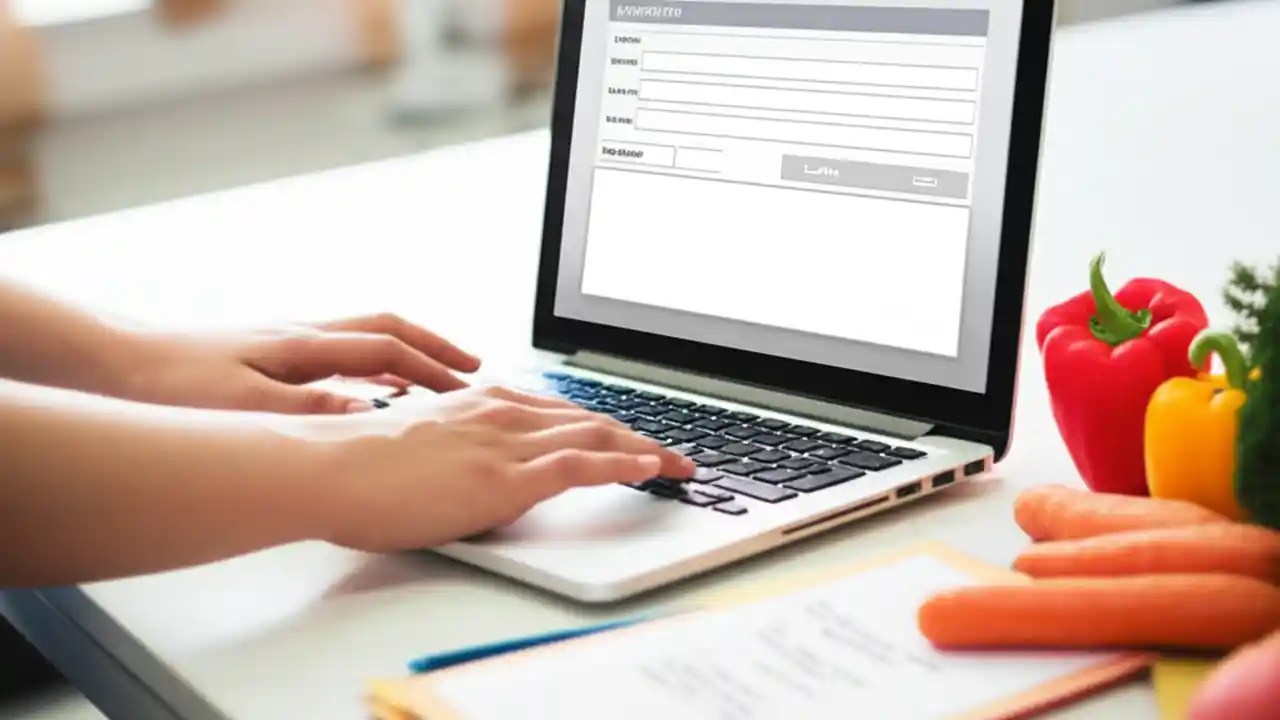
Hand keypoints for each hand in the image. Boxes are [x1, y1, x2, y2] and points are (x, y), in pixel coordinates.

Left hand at [116, 313, 480, 413]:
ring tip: (437, 378)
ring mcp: (288, 344)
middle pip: (387, 330)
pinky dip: (375, 368)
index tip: (470, 385)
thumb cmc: (174, 384)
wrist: (119, 363)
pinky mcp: (272, 357)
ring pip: (366, 339)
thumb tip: (375, 412)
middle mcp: (302, 336)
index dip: (434, 366)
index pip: (387, 350)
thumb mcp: (245, 404)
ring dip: (408, 354)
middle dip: (434, 348)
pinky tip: (373, 393)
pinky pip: (342, 356)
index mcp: (303, 346)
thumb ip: (312, 407)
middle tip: (472, 370)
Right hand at [310, 384, 695, 550]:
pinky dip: (622, 463)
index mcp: (479, 403)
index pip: (558, 410)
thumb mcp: (417, 446)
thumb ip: (454, 450)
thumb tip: (468, 468)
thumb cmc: (356, 465)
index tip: (625, 436)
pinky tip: (649, 469)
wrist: (326, 468)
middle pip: (587, 418)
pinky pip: (580, 463)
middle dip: (636, 435)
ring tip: (679, 465)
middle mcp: (501, 412)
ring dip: (644, 449)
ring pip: (595, 434)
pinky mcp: (504, 476)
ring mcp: (505, 442)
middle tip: (670, 453)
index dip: (600, 425)